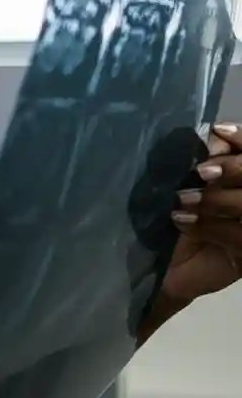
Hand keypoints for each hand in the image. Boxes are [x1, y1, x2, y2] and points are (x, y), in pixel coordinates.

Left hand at [162, 123, 241, 304]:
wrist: (162, 266)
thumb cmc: (172, 218)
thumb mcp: (185, 186)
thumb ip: (202, 163)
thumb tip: (210, 136)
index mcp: (239, 180)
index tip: (217, 131)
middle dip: (233, 169)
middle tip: (201, 172)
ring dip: (215, 200)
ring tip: (182, 200)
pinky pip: (237, 236)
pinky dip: (208, 226)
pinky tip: (182, 222)